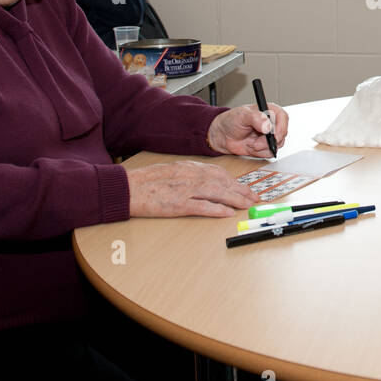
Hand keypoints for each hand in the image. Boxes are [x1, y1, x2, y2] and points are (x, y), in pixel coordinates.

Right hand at [127, 160, 258, 216]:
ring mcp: (184, 190)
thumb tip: (208, 182)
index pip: (219, 173)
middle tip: (254, 198)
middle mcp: (189, 176)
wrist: (127, 188)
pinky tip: (227, 213)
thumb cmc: (146, 181)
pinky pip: (201, 206)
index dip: (235, 181)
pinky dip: (216, 209)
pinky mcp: (176, 204)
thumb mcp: (172, 171)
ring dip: (235, 199)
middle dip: (241, 190)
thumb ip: (190, 175)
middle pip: (222, 182)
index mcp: (188, 167)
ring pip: (216, 192)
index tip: (246, 188)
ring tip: (247, 205)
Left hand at [206, 103, 288, 156]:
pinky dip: (259, 153)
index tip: (274, 136)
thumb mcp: (242, 115)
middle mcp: (272, 123)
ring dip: (262, 147)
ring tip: (251, 143)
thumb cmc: (231, 121)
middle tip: (256, 142)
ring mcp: (270, 136)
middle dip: (268, 141)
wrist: (223, 135)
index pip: (283, 118)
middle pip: (282, 134)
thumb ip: (256, 118)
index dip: (281, 128)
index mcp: (269, 111)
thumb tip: (268, 126)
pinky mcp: (266, 146)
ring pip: (277, 145)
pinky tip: (251, 147)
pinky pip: (270, 153)